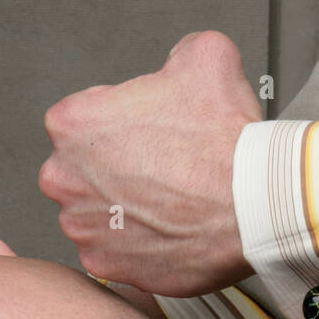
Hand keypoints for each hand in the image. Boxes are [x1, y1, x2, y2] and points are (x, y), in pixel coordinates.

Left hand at [38, 30, 261, 296]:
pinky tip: (167, 230)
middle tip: (161, 169)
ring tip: (168, 202)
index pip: (86, 118)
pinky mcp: (106, 265)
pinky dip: (138, 246)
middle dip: (117, 170)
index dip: (123, 124)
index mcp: (74, 123)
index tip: (148, 133)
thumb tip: (183, 60)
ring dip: (124, 210)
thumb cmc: (224, 142)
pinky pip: (115, 253)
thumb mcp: (206, 58)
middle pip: (84, 170)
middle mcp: (66, 178)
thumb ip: (178, 53)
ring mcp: (84, 227)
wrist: (253, 203)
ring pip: (97, 215)